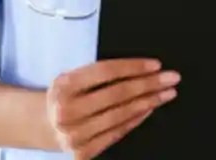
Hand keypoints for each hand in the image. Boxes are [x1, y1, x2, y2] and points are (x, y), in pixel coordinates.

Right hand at [45, 59, 178, 158]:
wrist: (43, 125)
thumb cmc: (67, 96)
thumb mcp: (74, 77)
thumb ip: (101, 73)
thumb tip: (144, 70)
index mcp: (63, 85)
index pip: (106, 71)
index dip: (134, 67)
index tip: (157, 64)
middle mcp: (66, 111)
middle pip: (118, 93)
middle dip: (150, 84)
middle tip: (172, 78)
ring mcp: (74, 135)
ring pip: (121, 115)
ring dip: (150, 102)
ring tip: (168, 93)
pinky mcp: (82, 152)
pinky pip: (117, 132)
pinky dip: (137, 119)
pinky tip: (150, 108)